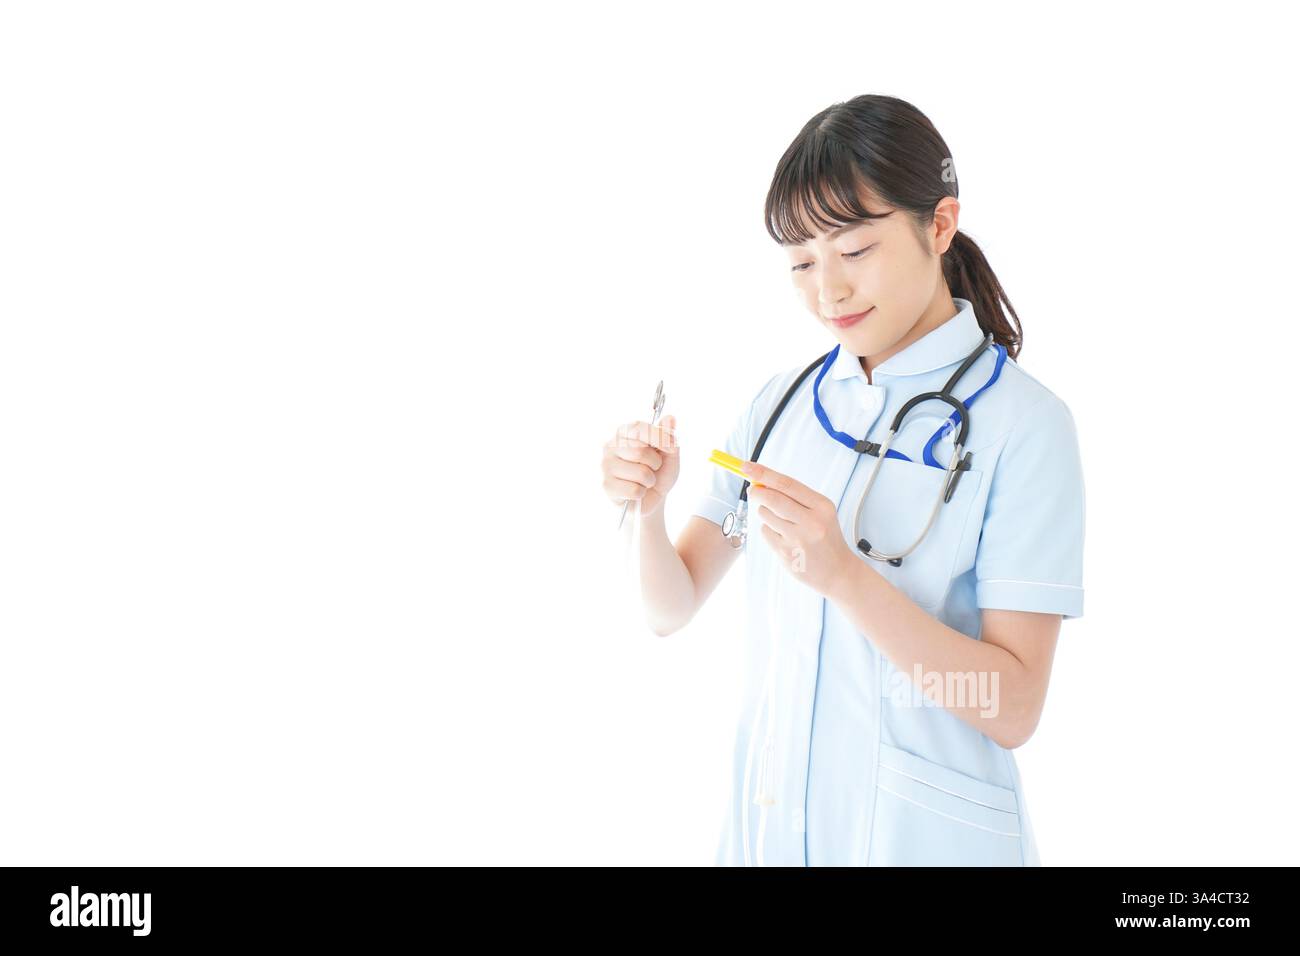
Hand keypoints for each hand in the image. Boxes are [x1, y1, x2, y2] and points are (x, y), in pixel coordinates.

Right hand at [601, 415, 678, 517]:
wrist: (652, 498)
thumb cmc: (659, 473)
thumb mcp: (670, 454)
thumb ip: (670, 436)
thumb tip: (671, 418)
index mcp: (624, 433)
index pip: (638, 427)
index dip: (658, 436)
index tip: (672, 447)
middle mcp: (610, 446)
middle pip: (639, 451)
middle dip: (655, 463)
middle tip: (654, 468)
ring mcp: (606, 466)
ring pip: (640, 473)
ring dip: (650, 480)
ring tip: (645, 481)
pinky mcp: (606, 486)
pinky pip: (634, 490)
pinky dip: (642, 493)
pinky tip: (637, 492)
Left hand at [741, 460, 859, 596]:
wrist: (838, 571)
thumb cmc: (826, 537)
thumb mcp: (820, 511)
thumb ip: (794, 496)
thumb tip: (761, 482)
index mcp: (822, 506)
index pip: (787, 484)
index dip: (764, 473)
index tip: (747, 467)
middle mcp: (812, 522)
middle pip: (773, 499)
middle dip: (757, 492)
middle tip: (753, 491)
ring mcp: (798, 539)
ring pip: (766, 515)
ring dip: (765, 513)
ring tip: (781, 521)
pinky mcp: (786, 553)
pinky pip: (766, 532)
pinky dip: (769, 530)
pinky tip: (784, 537)